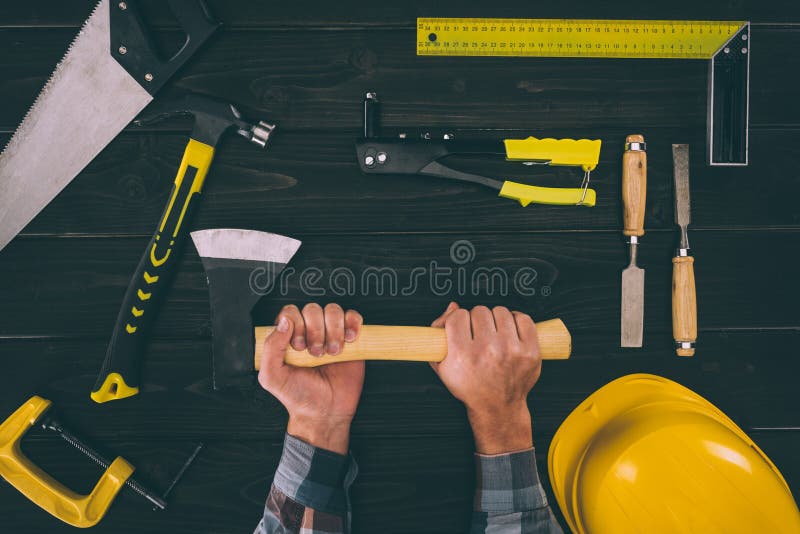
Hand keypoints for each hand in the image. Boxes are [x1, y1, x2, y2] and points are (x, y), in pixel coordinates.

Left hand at [258, 303, 363, 453]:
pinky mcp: (351, 338)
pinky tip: (349, 341)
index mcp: (288, 337)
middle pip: (313, 309)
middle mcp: (309, 332)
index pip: (291, 312)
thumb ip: (271, 347)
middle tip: (316, 354)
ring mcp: (331, 333)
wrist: (325, 412)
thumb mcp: (272, 376)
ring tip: (332, 352)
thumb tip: (284, 322)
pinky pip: (353, 316)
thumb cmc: (298, 396)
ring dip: (334, 331)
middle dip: (316, 332)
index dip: (296, 325)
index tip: (299, 347)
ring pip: (333, 310)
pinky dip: (353, 324)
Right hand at [430, 302, 541, 453]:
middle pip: (479, 311)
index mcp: (463, 355)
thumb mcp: (442, 366)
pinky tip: (510, 330)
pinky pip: (523, 318)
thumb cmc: (470, 387)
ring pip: (500, 311)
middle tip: (478, 334)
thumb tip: (452, 307)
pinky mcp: (530, 351)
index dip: (458, 320)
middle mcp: (487, 351)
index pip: (458, 316)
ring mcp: (511, 351)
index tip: (462, 328)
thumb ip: (438, 334)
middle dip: (476, 320)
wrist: (497, 407)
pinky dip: (516, 320)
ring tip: (494, 333)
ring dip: (496, 319)